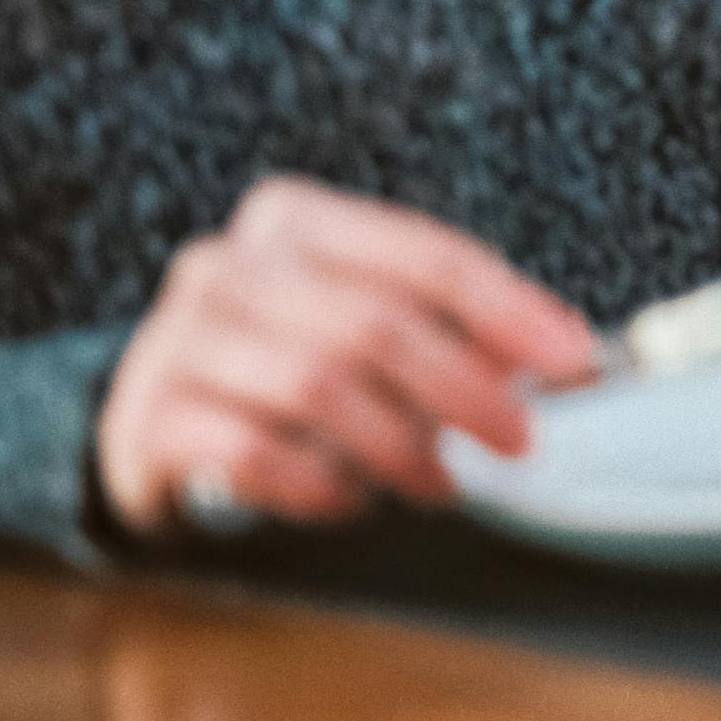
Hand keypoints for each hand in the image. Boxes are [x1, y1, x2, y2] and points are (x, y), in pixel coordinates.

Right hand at [95, 178, 601, 533]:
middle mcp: (229, 265)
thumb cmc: (288, 363)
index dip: (511, 311)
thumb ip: (454, 329)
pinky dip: (317, 483)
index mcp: (297, 220)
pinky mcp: (145, 419)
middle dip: (463, 390)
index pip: (428, 258)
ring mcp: (176, 339)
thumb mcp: (367, 325)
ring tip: (439, 484)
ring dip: (396, 445)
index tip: (575, 363)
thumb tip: (567, 361)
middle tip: (514, 443)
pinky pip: (252, 452)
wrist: (156, 419)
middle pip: (377, 324)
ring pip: (319, 387)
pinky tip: (348, 500)